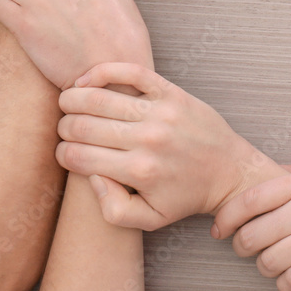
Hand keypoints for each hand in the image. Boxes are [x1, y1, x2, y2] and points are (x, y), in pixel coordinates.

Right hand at [56, 62, 271, 230]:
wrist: (229, 171)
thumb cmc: (185, 196)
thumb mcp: (149, 220)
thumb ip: (112, 209)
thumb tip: (91, 176)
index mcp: (139, 171)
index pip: (78, 156)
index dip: (62, 153)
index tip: (63, 152)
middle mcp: (149, 139)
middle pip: (83, 125)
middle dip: (64, 126)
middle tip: (64, 128)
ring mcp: (161, 112)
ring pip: (100, 98)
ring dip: (74, 98)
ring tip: (68, 103)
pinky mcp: (172, 92)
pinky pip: (132, 72)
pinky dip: (102, 71)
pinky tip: (87, 79)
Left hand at [212, 168, 290, 290]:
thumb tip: (267, 173)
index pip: (249, 199)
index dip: (226, 217)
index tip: (219, 228)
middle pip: (252, 236)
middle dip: (243, 247)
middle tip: (249, 249)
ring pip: (267, 263)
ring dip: (266, 267)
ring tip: (276, 262)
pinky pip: (290, 282)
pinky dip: (286, 283)